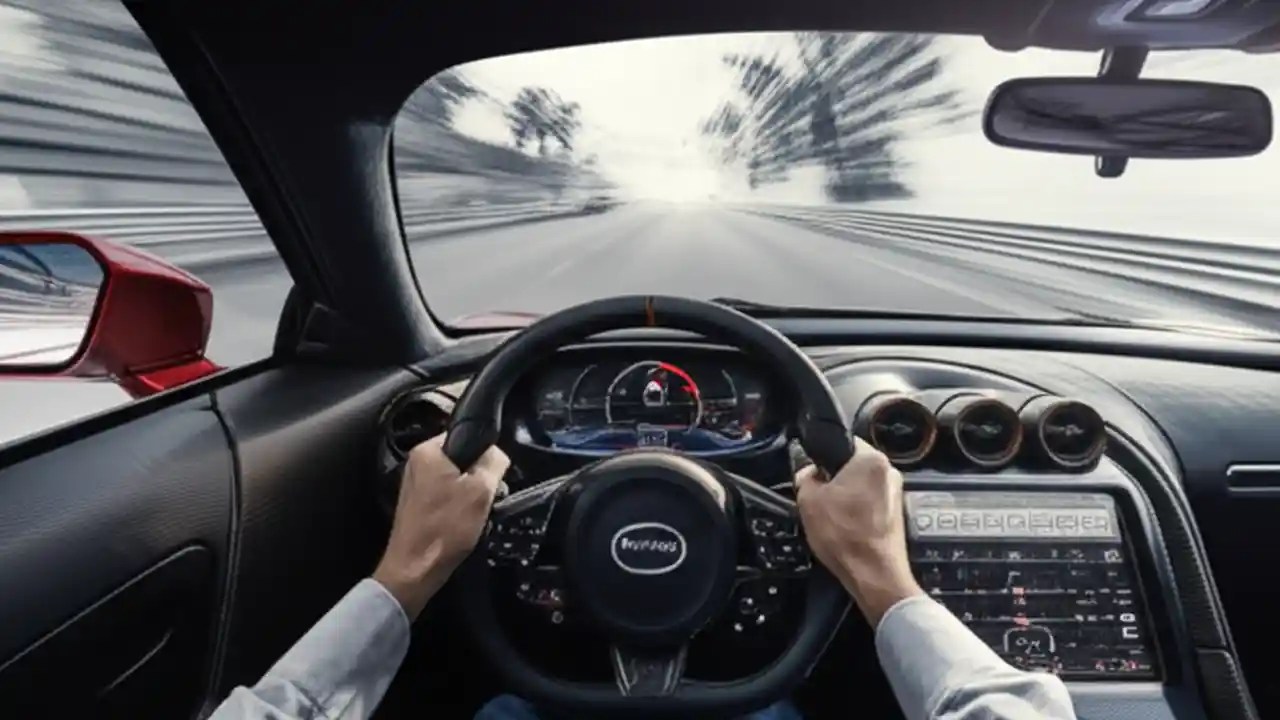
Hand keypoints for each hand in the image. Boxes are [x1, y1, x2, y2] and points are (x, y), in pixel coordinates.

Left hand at [373, 434, 508, 619]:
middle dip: (480, 476)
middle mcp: (418, 461)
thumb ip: (494, 463)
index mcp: (428, 450)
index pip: (468, 435)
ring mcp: (416, 484)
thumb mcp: (480, 491)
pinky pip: (448, 494)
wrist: (414, 570)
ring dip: (472, 494)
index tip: (493, 475)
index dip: (486, 454)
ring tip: (479, 512)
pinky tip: (465, 522)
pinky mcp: (419, 504)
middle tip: (489, 497)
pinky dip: (459, 505)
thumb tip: (496, 454)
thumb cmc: (446, 528)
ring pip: (457, 478)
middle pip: (463, 458)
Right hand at [795, 437, 923, 624]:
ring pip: (862, 486)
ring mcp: (898, 493)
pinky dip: (858, 511)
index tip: (814, 474)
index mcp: (871, 459)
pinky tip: (846, 528)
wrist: (873, 575)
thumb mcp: (808, 501)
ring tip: (832, 516)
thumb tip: (810, 473)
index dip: (823, 457)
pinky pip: (871, 503)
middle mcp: (890, 470)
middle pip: (853, 466)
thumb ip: (805, 477)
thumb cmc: (842, 534)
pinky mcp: (898, 514)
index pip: (843, 442)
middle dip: (836, 478)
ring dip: (847, 496)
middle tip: (819, 498)